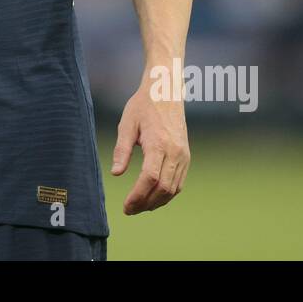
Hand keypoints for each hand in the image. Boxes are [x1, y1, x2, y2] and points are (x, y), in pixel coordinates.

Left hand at [111, 84, 189, 214]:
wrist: (166, 91)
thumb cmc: (143, 106)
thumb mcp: (127, 124)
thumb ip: (121, 149)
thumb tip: (116, 173)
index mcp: (159, 143)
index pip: (150, 178)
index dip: (138, 196)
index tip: (126, 206)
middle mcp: (175, 152)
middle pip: (163, 188)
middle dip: (145, 204)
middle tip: (129, 210)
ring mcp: (183, 155)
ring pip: (173, 189)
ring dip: (156, 202)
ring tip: (139, 207)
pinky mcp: (186, 157)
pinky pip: (179, 183)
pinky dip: (167, 194)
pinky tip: (153, 197)